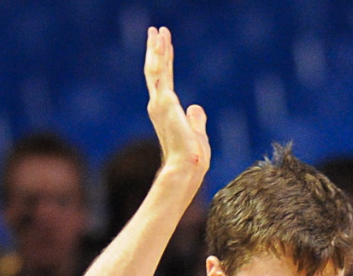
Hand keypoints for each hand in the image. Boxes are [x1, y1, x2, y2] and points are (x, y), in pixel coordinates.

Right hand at [144, 26, 209, 185]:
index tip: (166, 46)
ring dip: (156, 48)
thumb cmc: (192, 159)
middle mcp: (158, 106)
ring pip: (155, 69)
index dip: (166, 62)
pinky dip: (158, 55)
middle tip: (156, 31)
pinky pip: (159, 72)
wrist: (186, 169)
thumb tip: (196, 107)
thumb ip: (195, 120)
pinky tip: (159, 42)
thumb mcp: (197, 134)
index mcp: (166, 112)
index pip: (165, 81)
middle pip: (157, 72)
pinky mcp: (164, 102)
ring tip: (157, 31)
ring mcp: (159, 103)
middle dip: (157, 50)